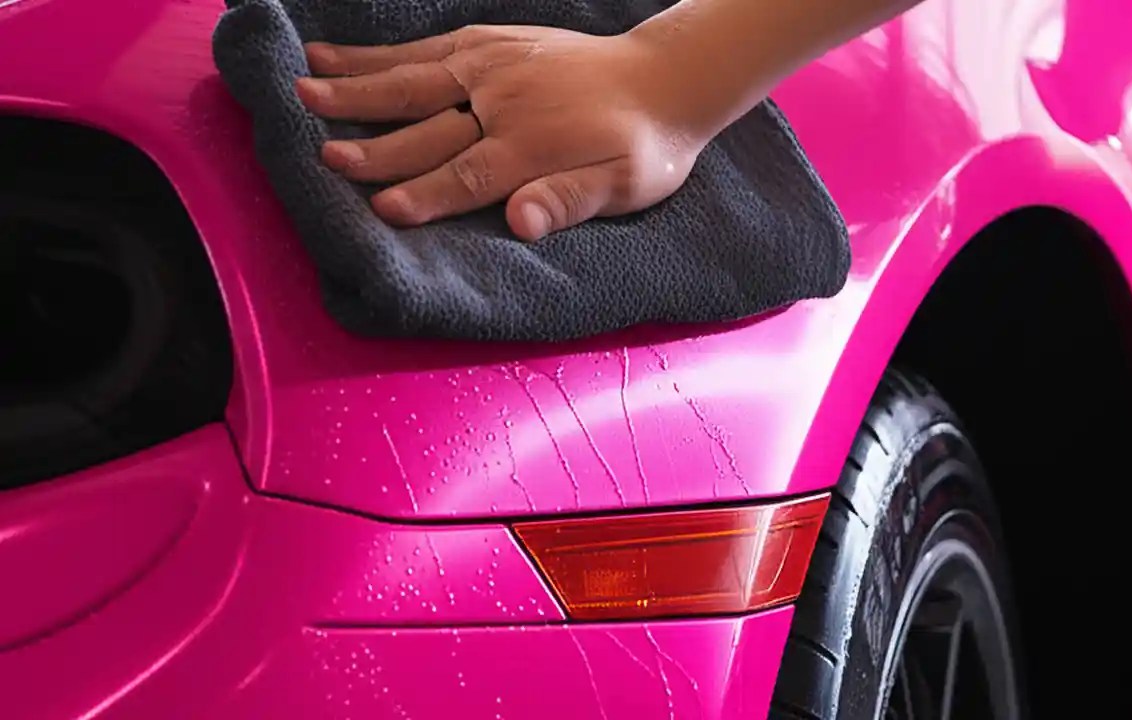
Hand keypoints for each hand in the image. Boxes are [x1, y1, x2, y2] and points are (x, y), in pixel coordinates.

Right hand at [296, 25, 712, 240]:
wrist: (665, 77)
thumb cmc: (643, 145)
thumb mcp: (625, 184)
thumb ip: (570, 201)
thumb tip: (520, 223)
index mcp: (534, 144)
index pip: (468, 175)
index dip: (426, 194)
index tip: (382, 209)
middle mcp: (504, 99)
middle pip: (427, 123)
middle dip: (374, 143)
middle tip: (320, 154)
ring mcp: (491, 63)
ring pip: (415, 76)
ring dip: (357, 85)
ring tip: (302, 89)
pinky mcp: (487, 41)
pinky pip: (424, 48)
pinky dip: (377, 53)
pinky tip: (335, 55)